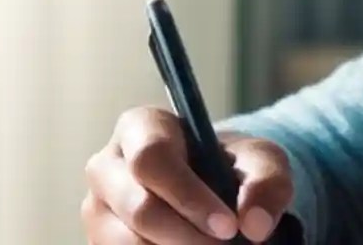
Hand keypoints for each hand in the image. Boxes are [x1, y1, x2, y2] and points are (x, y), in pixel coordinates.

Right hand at [82, 105, 294, 243]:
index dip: (189, 196)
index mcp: (140, 128)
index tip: (228, 226)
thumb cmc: (232, 166)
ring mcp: (96, 211)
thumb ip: (266, 183)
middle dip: (186, 236)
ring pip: (128, 244)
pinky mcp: (99, 243)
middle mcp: (106, 167)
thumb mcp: (260, 161)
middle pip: (139, 209)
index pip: (151, 159)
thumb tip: (254, 225)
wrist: (214, 190)